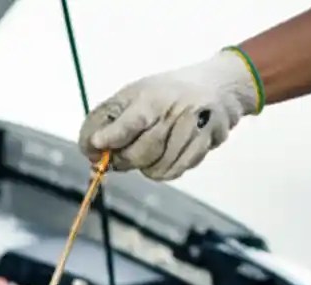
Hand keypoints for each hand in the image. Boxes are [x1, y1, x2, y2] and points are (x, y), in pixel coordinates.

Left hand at [78, 51, 260, 180]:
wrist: (219, 86)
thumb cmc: (167, 92)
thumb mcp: (134, 94)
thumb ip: (107, 119)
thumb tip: (91, 150)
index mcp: (155, 97)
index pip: (131, 122)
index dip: (110, 137)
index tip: (96, 145)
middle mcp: (177, 112)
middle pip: (138, 153)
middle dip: (121, 159)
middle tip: (116, 155)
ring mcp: (194, 130)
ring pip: (154, 168)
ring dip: (143, 166)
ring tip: (146, 148)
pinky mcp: (206, 145)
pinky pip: (173, 172)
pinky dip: (161, 169)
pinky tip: (163, 154)